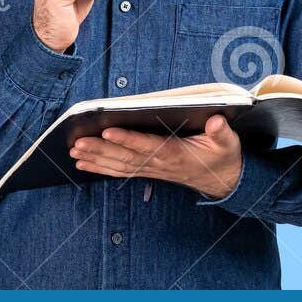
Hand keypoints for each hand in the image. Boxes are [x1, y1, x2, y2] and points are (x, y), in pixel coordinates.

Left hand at [69, 114, 242, 199]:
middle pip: (126, 157)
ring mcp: (152, 169)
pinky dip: (100, 167)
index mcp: (176, 154)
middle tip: (78, 142)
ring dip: (96, 159)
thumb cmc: (223, 156)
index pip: (148, 146)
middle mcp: (160, 164)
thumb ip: (222, 133)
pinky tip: (82, 163)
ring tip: (73, 151)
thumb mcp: (228, 143)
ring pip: (119, 165)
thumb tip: (216, 121)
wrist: (223, 179)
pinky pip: (120, 171)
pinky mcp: (147, 171)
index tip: (108, 131)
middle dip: (101, 150)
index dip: (128, 140)